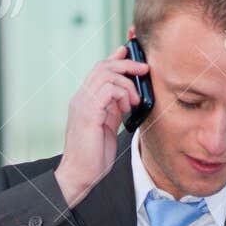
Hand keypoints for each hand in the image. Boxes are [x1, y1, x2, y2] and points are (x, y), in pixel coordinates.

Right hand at [54, 40, 149, 206]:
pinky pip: (108, 90)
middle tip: (144, 69)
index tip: (130, 51)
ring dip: (127, 83)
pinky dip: (123, 94)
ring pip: (106, 74)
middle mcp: (81, 98)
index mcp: (85, 100)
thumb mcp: (108, 126)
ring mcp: (82, 104)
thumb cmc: (94, 156)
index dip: (115, 57)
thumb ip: (114, 108)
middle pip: (103, 66)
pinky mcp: (88, 113)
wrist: (81, 174)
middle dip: (126, 63)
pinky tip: (128, 108)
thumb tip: (128, 94)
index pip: (99, 69)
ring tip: (135, 100)